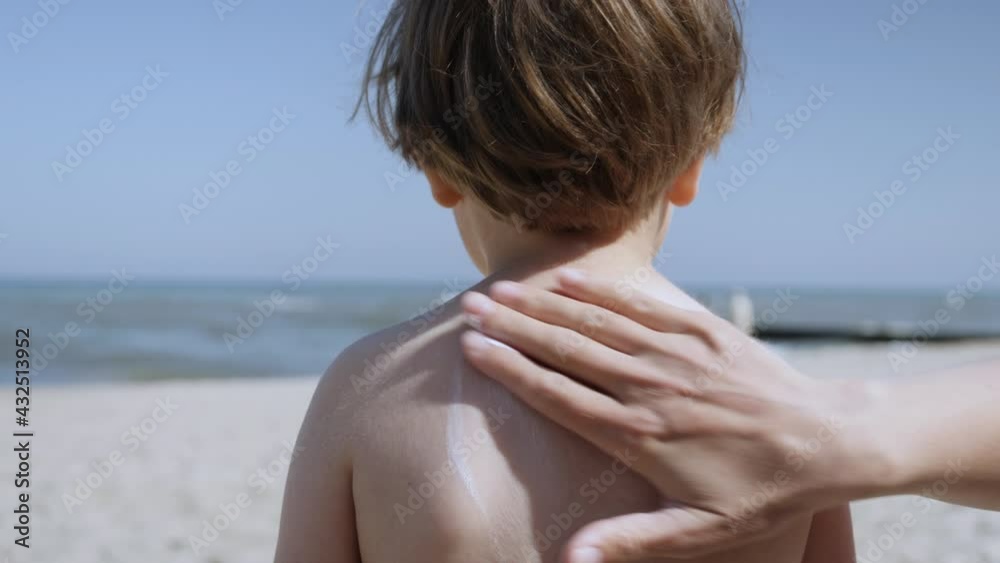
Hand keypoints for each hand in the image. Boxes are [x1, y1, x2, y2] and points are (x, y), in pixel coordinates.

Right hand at [460, 270, 885, 560]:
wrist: (829, 439)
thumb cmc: (760, 491)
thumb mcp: (699, 531)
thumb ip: (629, 542)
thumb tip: (569, 560)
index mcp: (640, 435)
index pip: (559, 395)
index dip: (512, 369)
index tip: (474, 348)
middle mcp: (650, 386)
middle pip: (566, 350)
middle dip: (513, 326)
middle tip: (467, 307)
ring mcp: (675, 353)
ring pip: (595, 323)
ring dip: (544, 304)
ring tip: (501, 290)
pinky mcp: (701, 330)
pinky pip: (640, 305)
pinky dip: (599, 291)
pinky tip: (567, 279)